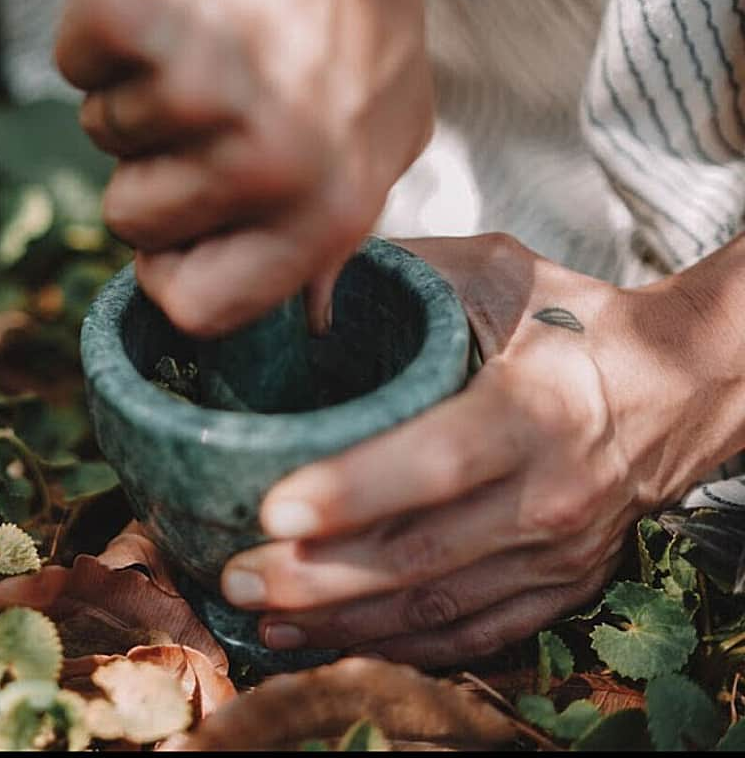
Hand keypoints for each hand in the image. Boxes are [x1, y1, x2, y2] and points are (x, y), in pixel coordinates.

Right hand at [55, 0, 432, 335]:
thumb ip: (332, 224)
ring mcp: (190, 88)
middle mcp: (264, 162)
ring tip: (210, 21)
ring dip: (140, 84)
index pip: (200, 308)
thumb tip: (306, 309)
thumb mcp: (382, 122)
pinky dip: (109, 27)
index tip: (178, 220)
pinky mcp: (126, 17)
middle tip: (219, 77)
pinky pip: (75, 63)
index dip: (171, 269)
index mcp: (331, 204)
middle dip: (155, 158)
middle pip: (132, 223)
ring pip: (102, 135)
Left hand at [217, 233, 738, 666]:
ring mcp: (559, 554)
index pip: (435, 463)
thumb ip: (407, 275)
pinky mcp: (561, 588)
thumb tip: (299, 288)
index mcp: (534, 409)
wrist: (684, 389)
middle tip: (235, 576)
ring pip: (436, 607)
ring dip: (342, 622)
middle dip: (318, 577)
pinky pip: (471, 634)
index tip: (272, 511)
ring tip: (260, 615)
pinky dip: (397, 644)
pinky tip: (330, 639)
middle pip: (421, 555)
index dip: (353, 492)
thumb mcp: (501, 275)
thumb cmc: (575, 323)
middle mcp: (550, 493)